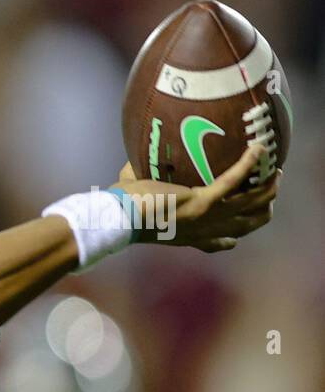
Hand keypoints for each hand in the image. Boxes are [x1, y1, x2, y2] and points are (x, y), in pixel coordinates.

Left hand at [112, 143, 278, 251]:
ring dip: (266, 188)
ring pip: (249, 206)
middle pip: (244, 226)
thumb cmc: (119, 211)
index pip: (215, 243)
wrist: (116, 219)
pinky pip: (233, 181)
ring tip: (275, 171)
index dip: (230, 238)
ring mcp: (205, 217)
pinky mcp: (202, 202)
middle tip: (270, 191)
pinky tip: (258, 148)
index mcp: (186, 236)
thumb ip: (141, 186)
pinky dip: (247, 164)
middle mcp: (200, 231)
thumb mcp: (139, 205)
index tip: (236, 236)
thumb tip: (130, 165)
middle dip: (262, 210)